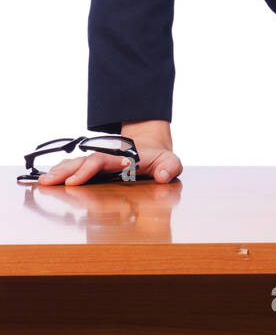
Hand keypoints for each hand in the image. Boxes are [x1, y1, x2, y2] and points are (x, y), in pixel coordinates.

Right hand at [38, 138, 182, 186]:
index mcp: (123, 157)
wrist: (152, 151)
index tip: (75, 182)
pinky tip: (48, 180)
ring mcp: (100, 164)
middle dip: (66, 172)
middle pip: (83, 162)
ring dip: (60, 172)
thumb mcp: (171, 162)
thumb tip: (162, 176)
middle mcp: (108, 159)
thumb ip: (170, 167)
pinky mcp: (95, 171)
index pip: (102, 161)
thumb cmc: (160, 160)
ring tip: (44, 181)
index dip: (88, 170)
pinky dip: (62, 173)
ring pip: (76, 165)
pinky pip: (75, 169)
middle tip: (49, 182)